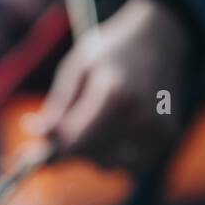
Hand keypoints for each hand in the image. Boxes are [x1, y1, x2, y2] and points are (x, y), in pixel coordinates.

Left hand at [36, 0, 191, 171]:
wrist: (160, 38)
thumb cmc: (111, 51)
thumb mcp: (76, 68)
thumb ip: (57, 106)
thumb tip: (36, 134)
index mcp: (114, 94)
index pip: (75, 142)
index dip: (57, 142)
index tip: (50, 132)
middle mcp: (140, 115)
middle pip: (92, 157)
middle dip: (75, 147)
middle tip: (75, 123)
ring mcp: (158, 128)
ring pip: (110, 166)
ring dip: (97, 153)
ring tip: (100, 122)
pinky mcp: (168, 136)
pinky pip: (132, 166)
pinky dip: (119, 156)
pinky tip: (120, 130)